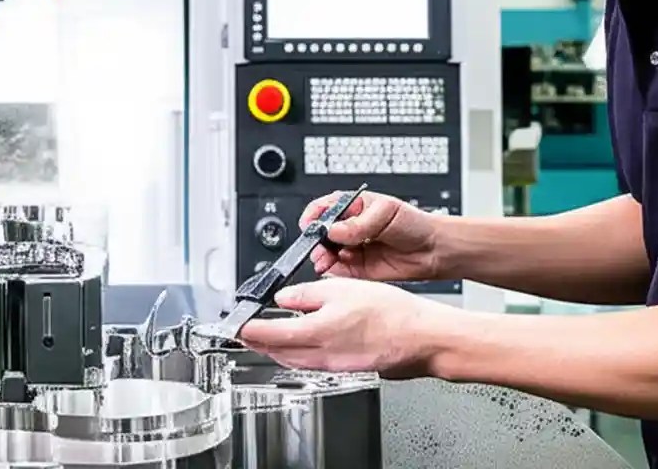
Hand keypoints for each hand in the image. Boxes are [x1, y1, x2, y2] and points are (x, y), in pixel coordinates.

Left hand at [237, 277, 452, 378]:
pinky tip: (303, 345)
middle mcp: (321, 355)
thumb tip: (285, 298)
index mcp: (316, 332)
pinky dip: (298, 355)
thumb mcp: (343, 288)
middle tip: (245, 334)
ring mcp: (334, 366)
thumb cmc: (392, 313)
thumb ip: (307, 294)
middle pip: (278, 353)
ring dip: (276, 351)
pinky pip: (312, 364)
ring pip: (294, 361)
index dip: (248, 331)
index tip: (236, 327)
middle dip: (258, 344)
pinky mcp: (346, 369)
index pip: (269, 335)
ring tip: (267, 339)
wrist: (422, 338)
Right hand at [304, 191, 441, 281]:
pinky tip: (335, 268)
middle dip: (317, 241)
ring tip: (327, 259)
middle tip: (321, 247)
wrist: (434, 250)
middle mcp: (350, 228)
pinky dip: (332, 271)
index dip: (314, 215)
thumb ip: (358, 224)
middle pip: (321, 234)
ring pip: (326, 253)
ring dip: (323, 257)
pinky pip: (338, 271)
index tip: (309, 224)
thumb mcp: (386, 214)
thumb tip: (334, 230)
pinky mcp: (357, 269)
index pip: (325, 208)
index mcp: (354, 207)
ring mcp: (352, 249)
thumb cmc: (414, 224)